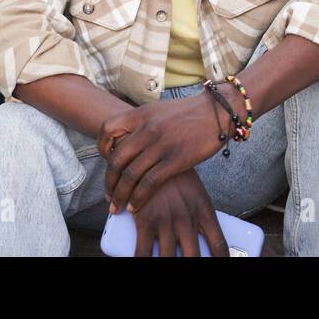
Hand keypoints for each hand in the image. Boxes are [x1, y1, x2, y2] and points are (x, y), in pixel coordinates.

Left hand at [98, 93, 227, 212]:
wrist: (217, 111)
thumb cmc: (188, 113)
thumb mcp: (159, 111)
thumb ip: (141, 124)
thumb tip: (127, 143)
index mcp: (140, 115)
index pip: (107, 130)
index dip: (101, 148)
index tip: (105, 162)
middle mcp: (146, 129)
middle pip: (116, 159)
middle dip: (109, 182)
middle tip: (108, 196)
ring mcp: (160, 145)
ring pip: (130, 175)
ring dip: (120, 195)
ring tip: (117, 207)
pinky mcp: (175, 160)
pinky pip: (149, 183)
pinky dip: (138, 198)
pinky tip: (135, 206)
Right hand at [130, 170, 228, 257]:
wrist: (152, 148)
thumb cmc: (175, 173)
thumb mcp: (195, 191)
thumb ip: (199, 214)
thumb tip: (204, 236)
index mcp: (203, 210)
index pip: (219, 244)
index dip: (222, 259)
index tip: (224, 265)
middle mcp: (187, 219)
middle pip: (193, 257)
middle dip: (191, 264)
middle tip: (188, 262)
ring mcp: (166, 221)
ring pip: (168, 259)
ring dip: (167, 262)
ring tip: (166, 261)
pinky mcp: (145, 221)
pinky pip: (143, 253)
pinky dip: (142, 261)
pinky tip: (141, 262)